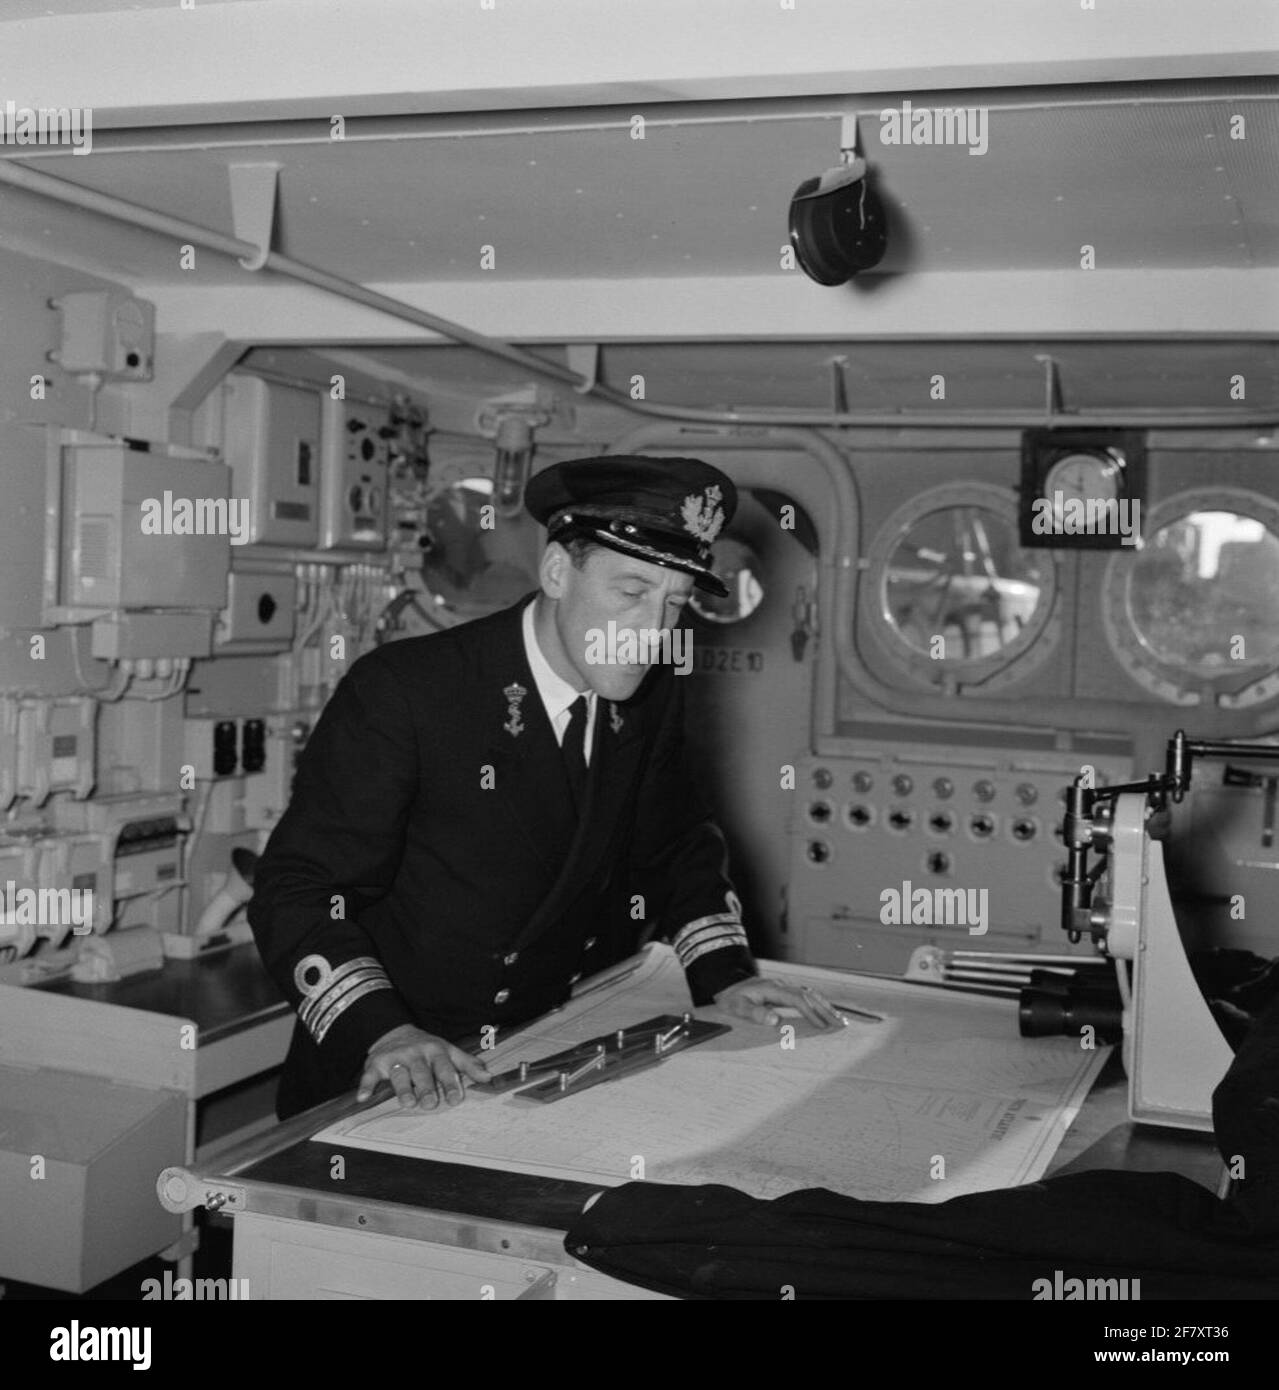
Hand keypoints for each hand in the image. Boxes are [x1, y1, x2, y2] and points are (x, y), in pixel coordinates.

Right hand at [358, 1024, 492, 1109]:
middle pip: (422, 1073)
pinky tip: (364, 1097)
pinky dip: (366, 1085)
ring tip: (408, 1103)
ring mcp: (396, 1059)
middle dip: (426, 1088)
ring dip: (403, 1089)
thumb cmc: (427, 1048)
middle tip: (431, 1103)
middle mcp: (416, 1054)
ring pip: (399, 1075)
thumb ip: (468, 1064)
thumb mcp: (449, 1051)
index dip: (451, 1083)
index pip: (445, 1067)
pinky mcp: (377, 1063)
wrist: (395, 1032)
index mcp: (436, 1051)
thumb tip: (489, 1077)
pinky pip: (371, 1075)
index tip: (456, 1098)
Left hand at [713, 977, 844, 1029]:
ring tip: (839, 1018)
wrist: (728, 984)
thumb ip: (755, 1013)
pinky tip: (825, 1011)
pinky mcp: (783, 990)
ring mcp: (783, 987)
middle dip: (826, 1009)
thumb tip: (776, 1020)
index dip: (811, 1012)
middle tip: (841, 1023)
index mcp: (772, 989)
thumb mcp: (738, 1007)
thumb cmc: (732, 999)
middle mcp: (781, 986)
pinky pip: (805, 995)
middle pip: (808, 995)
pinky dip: (818, 1003)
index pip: (798, 1000)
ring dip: (825, 1005)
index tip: (822, 1026)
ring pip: (809, 994)